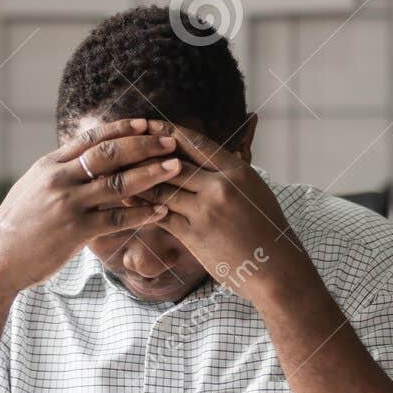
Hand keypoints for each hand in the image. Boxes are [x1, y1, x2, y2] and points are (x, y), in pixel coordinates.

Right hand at [0, 118, 178, 293]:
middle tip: (170, 142)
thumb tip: (84, 160)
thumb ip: (59, 172)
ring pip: (118, 183)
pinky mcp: (75, 231)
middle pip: (109, 153)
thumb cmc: (17, 226)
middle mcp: (59, 180)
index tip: (146, 124)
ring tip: (175, 168)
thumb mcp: (33, 188)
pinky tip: (161, 211)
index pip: (91, 138)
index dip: (121, 129)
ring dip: (151, 174)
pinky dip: (142, 213)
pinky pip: (116, 218)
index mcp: (49, 165)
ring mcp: (67, 205)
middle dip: (143, 145)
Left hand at [134, 123, 308, 299]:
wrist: (276, 269)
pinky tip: (128, 200)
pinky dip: (142, 205)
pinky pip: (160, 214)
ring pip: (162, 187)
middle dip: (144, 153)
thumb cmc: (265, 229)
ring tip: (116, 171)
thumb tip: (199, 154)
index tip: (147, 123)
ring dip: (137, 179)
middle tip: (121, 145)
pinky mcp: (194, 234)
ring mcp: (206, 211)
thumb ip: (225, 172)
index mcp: (237, 171)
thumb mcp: (252, 189)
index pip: (196, 142)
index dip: (167, 131)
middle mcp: (221, 186)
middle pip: (173, 162)